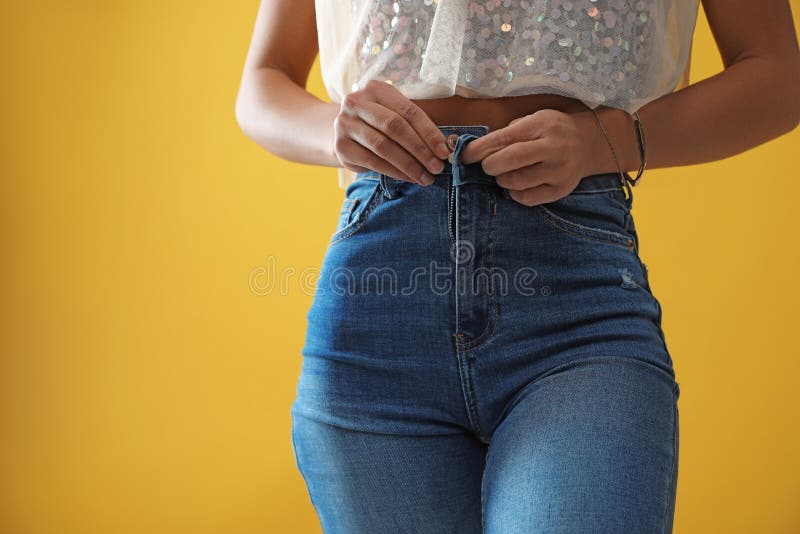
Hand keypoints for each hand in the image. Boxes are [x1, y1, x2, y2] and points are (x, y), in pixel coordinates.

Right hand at [332, 80, 450, 185]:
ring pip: (383, 146)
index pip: (408, 111)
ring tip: (425, 177)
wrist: (341, 131)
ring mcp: (345, 124)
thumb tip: (445, 148)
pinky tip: (408, 178)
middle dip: (420, 150)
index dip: (429, 132)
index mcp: (376, 89)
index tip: (445, 151)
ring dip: (409, 164)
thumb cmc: (377, 122)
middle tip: (437, 167)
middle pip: (395, 127)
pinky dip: (394, 172)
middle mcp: (357, 102)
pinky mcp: (341, 146)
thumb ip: (414, 124)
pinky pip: (372, 162)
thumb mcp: (393, 113)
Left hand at [455, 109, 602, 204]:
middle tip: (488, 166)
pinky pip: (527, 198)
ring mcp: (558, 171)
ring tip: (505, 173)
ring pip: (517, 182)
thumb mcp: (533, 120)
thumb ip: (508, 133)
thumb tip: (476, 150)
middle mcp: (553, 148)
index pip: (504, 138)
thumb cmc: (552, 130)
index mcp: (542, 125)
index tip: (464, 156)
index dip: (479, 149)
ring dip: (502, 180)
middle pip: (510, 161)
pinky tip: (518, 184)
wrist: (589, 143)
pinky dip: (515, 193)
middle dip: (490, 165)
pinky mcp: (560, 190)